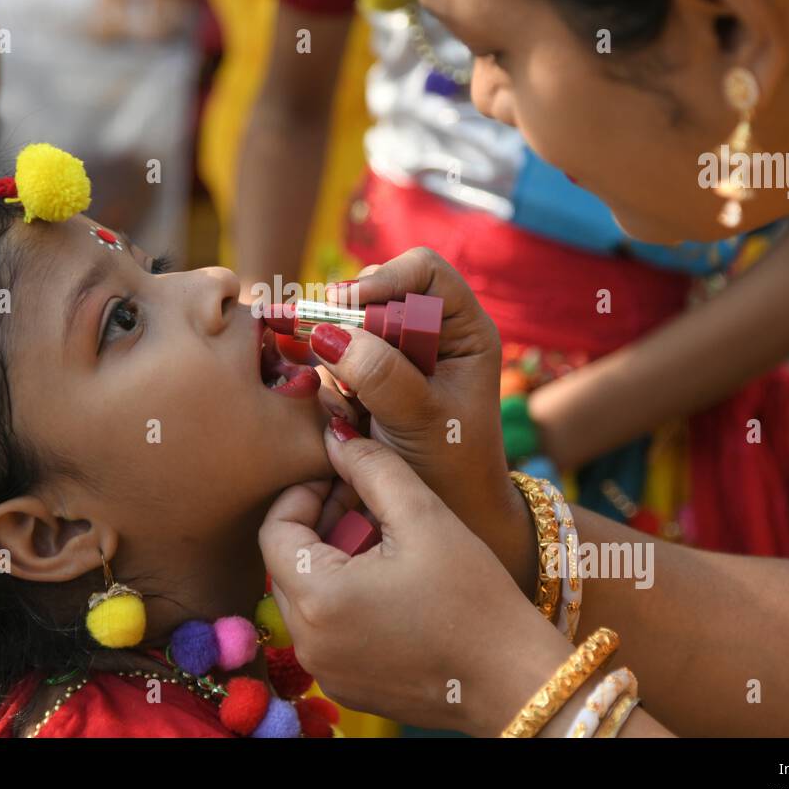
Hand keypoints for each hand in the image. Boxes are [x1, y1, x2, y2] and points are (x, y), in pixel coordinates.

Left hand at [260, 423, 572, 734]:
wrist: (514, 680)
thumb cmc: (474, 598)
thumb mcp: (423, 516)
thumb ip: (372, 466)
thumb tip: (335, 436)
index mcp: (317, 599)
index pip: (275, 528)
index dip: (305, 492)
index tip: (345, 479)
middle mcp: (307, 642)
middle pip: (286, 562)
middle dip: (320, 524)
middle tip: (368, 502)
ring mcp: (325, 669)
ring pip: (305, 595)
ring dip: (333, 559)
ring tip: (385, 539)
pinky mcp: (346, 685)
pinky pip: (326, 628)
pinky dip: (344, 597)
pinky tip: (391, 581)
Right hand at [312, 248, 533, 584]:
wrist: (450, 518)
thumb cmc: (452, 470)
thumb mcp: (421, 420)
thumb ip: (380, 374)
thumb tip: (329, 333)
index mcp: (465, 330)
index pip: (422, 271)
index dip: (383, 279)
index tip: (347, 306)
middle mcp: (434, 334)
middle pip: (379, 292)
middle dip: (349, 318)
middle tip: (323, 348)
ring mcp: (400, 356)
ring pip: (351, 326)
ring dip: (336, 353)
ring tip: (346, 400)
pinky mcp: (371, 379)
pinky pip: (338, 359)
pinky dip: (329, 378)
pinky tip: (342, 413)